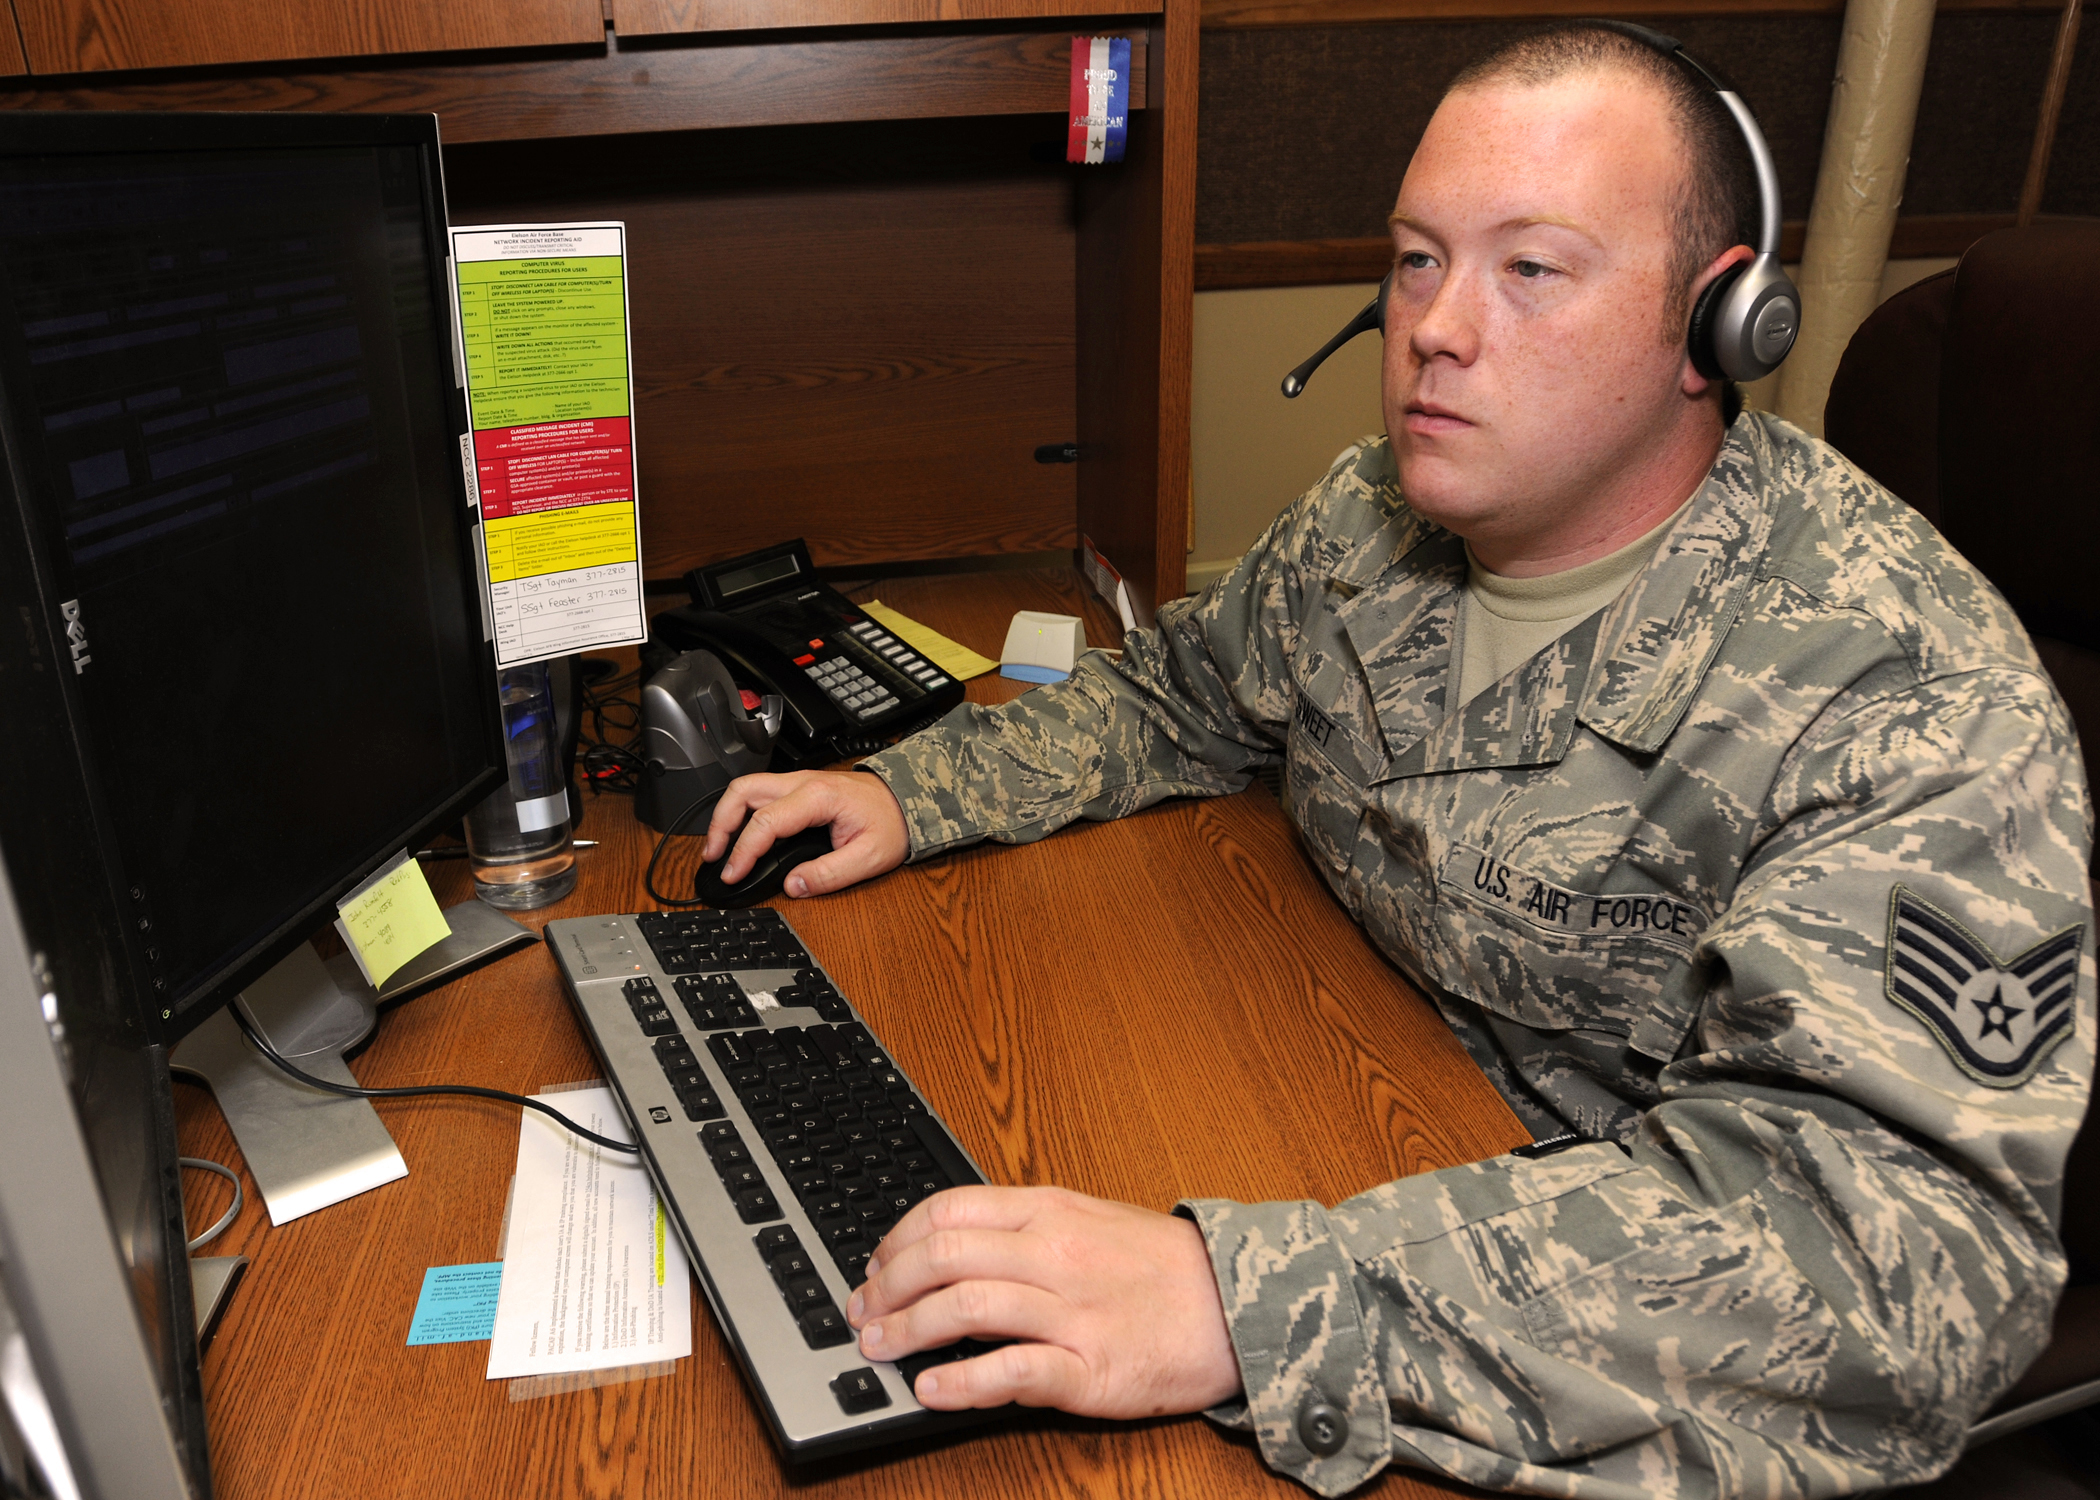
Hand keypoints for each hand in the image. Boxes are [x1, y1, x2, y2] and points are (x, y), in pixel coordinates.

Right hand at [700, 770, 908, 897]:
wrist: (907, 799)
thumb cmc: (891, 823)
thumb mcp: (870, 857)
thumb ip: (830, 874)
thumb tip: (793, 885)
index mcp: (818, 797)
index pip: (766, 821)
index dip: (744, 851)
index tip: (733, 875)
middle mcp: (803, 783)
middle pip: (743, 791)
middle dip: (719, 823)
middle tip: (713, 857)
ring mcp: (798, 782)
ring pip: (746, 788)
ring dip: (725, 815)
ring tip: (719, 849)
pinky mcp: (797, 788)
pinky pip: (758, 793)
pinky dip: (740, 813)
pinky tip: (739, 835)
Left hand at [846, 1186, 1242, 1418]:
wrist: (1238, 1305)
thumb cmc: (1163, 1266)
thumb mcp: (1092, 1218)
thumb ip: (1026, 1224)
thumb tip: (952, 1242)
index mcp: (1051, 1210)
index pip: (949, 1210)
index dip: (897, 1238)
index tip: (876, 1264)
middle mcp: (1055, 1253)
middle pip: (944, 1256)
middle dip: (886, 1286)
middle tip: (863, 1313)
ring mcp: (1072, 1312)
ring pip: (966, 1307)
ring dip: (908, 1331)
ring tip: (880, 1350)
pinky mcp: (1090, 1370)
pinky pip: (1012, 1372)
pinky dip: (961, 1382)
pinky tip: (931, 1391)